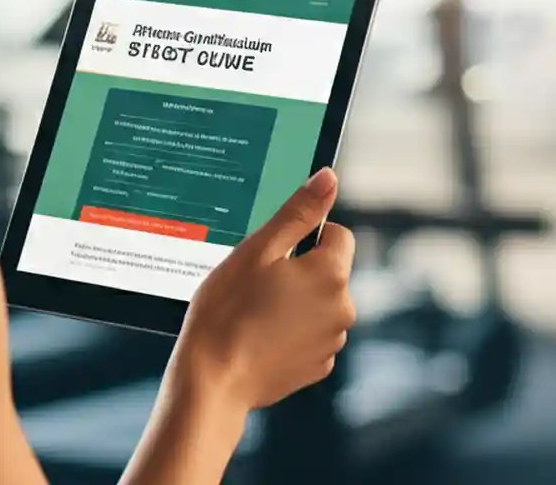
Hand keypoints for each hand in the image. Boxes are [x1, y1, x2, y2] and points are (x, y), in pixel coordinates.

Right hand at [168, 167, 356, 412]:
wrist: (212, 378)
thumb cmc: (226, 309)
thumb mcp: (257, 250)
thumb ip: (297, 212)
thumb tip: (329, 177)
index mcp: (331, 273)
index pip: (337, 235)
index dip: (303, 237)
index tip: (270, 253)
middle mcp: (344, 307)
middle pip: (327, 271)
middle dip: (297, 270)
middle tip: (254, 283)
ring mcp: (332, 341)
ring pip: (317, 303)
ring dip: (293, 301)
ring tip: (251, 312)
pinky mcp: (318, 367)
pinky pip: (309, 335)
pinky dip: (288, 331)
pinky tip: (257, 336)